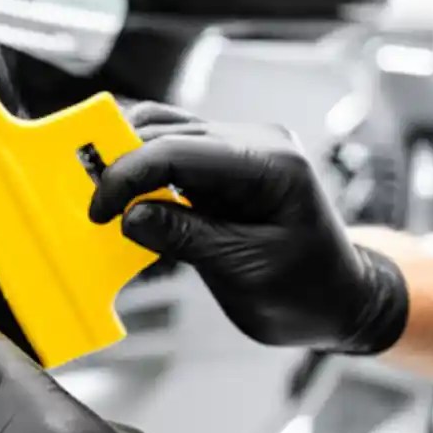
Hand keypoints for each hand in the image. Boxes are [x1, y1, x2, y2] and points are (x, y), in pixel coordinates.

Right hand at [89, 102, 407, 353]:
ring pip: (166, 133)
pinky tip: (126, 197)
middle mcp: (255, 143)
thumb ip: (185, 237)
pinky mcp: (225, 168)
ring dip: (129, 161)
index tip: (99, 212)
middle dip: (121, 163)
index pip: (179, 149)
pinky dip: (144, 173)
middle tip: (91, 204)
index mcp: (270, 163)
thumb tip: (129, 216)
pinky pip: (175, 156)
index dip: (128, 175)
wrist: (340, 301)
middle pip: (168, 131)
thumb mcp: (243, 270)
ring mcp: (241, 151)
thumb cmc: (306, 291)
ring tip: (102, 197)